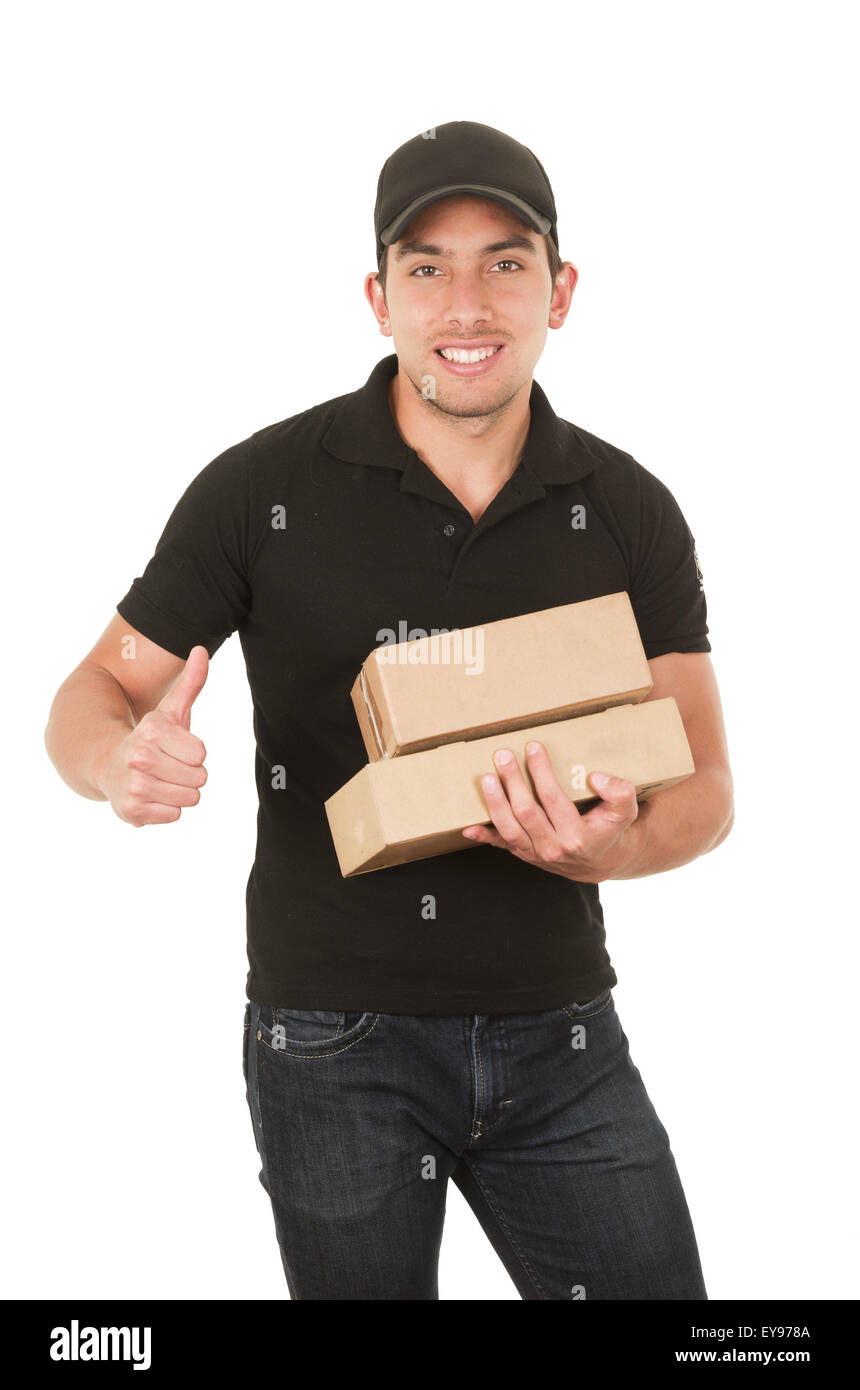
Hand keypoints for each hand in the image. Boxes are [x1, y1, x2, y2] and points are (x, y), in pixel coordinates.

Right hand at [99, 645, 209, 826]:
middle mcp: (140, 757)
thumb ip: (191, 682)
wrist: (106, 763)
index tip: (173, 747)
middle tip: (167, 766)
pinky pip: (174, 815)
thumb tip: (201, 650)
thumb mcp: (170, 709)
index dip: (192, 752)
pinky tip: (149, 795)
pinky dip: (166, 808)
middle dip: (188, 773)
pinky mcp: (131, 811)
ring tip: (159, 780)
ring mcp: (134, 786)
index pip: (202, 754)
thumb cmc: (149, 737)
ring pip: (190, 798)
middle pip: (200, 778)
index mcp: (152, 731)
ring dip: (179, 792)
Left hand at [461, 739, 638, 881]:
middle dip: (512, 782)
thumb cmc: (608, 828)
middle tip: (503, 755)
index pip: (553, 799)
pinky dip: (483, 837)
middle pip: (526, 812)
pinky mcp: (523, 854)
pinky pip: (500, 846)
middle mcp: (553, 848)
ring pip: (509, 829)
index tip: (533, 748)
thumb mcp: (625, 811)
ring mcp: (535, 854)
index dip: (541, 772)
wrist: (599, 860)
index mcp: (576, 836)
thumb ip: (620, 793)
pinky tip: (468, 827)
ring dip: (495, 802)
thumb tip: (596, 778)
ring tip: (487, 777)